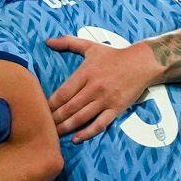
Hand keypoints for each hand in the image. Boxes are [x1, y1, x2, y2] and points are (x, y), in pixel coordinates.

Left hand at [43, 36, 161, 136]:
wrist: (143, 63)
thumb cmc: (114, 55)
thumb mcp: (90, 46)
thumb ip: (68, 43)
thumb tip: (48, 41)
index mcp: (85, 74)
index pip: (62, 93)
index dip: (49, 104)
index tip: (38, 110)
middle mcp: (94, 88)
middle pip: (69, 108)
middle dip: (54, 118)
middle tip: (41, 126)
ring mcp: (106, 100)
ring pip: (82, 117)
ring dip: (66, 127)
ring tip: (53, 135)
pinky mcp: (117, 109)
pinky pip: (100, 124)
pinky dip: (88, 132)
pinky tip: (76, 139)